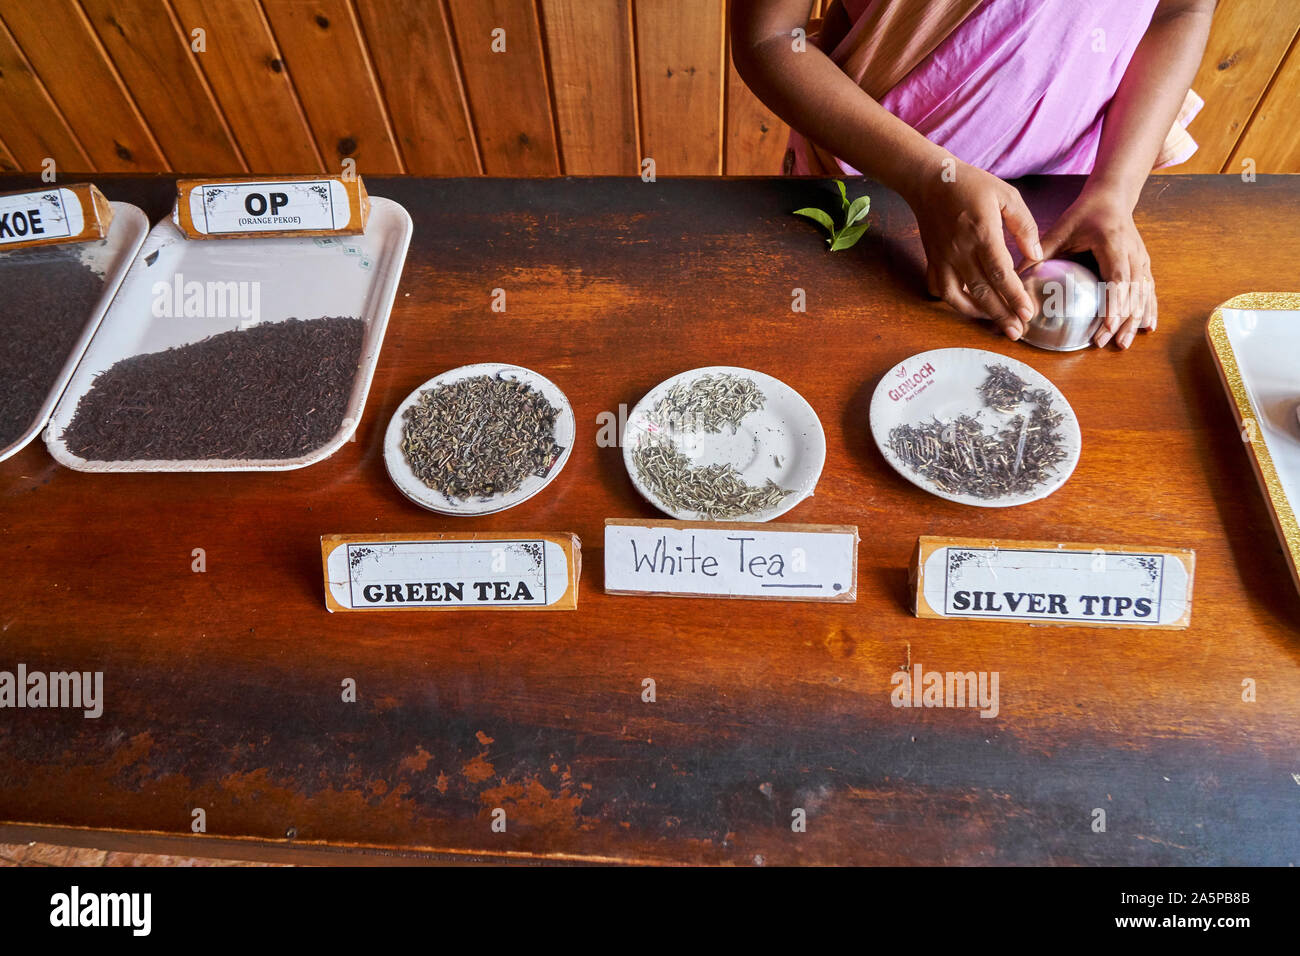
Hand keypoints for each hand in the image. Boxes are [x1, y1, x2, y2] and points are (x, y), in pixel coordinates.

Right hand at [909, 159, 1043, 339]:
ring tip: (996, 324)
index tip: (1028, 313)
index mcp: (982, 233)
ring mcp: (943, 258)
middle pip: (982, 292)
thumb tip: (1036, 256)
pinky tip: (968, 307)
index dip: (1015, 296)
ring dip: (977, 315)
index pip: (1001, 273)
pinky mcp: (932, 260)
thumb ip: (1024, 227)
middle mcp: (960, 251)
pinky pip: (940, 290)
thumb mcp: (1007, 196)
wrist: (930, 180)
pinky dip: (953, 302)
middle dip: (1001, 314)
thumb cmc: (971, 185)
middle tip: (1016, 332)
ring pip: (958, 297)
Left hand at [1039, 189, 1155, 348]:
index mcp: (1112, 243)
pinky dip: (1149, 309)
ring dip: (1135, 320)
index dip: (1114, 303)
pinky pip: (1149, 289)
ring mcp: (1141, 258)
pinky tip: (1147, 328)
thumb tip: (1013, 278)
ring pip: (1144, 293)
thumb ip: (1039, 253)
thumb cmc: (1084, 213)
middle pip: (1132, 292)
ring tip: (1123, 343)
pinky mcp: (1144, 263)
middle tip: (1106, 343)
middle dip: (1122, 320)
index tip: (1107, 325)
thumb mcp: (1060, 229)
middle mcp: (1132, 252)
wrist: (1112, 196)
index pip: (1117, 278)